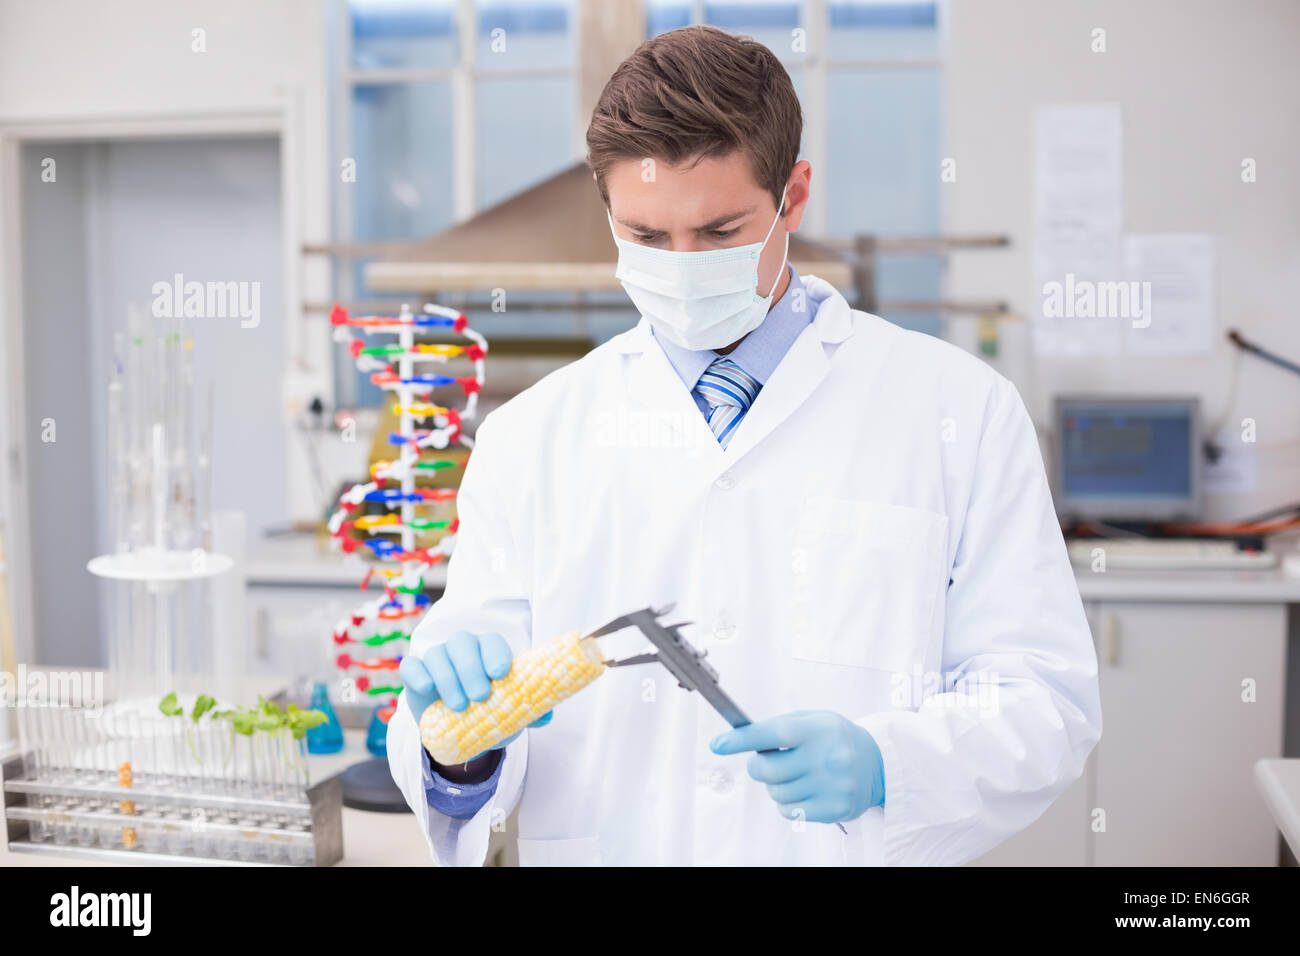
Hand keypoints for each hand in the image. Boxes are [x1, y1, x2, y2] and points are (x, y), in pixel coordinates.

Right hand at [398, 631, 551, 759]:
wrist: (459, 732)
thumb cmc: (488, 713)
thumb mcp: (510, 714)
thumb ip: (529, 711)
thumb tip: (547, 717)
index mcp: (487, 652)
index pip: (492, 642)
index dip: (496, 654)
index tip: (501, 674)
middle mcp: (461, 649)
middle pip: (463, 643)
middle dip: (472, 668)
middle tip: (481, 696)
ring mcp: (436, 659)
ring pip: (438, 655)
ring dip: (449, 679)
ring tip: (460, 706)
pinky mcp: (415, 674)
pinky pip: (412, 667)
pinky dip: (419, 675)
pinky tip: (427, 689)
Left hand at [709, 710, 884, 824]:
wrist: (878, 763)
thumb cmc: (836, 738)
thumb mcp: (814, 719)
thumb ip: (781, 726)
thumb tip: (742, 737)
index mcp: (819, 730)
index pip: (773, 734)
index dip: (742, 740)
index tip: (718, 744)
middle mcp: (827, 757)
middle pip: (767, 770)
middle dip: (758, 766)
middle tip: (767, 761)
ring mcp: (832, 786)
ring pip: (776, 793)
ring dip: (775, 785)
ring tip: (794, 775)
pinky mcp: (834, 809)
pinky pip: (789, 811)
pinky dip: (787, 803)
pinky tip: (803, 790)